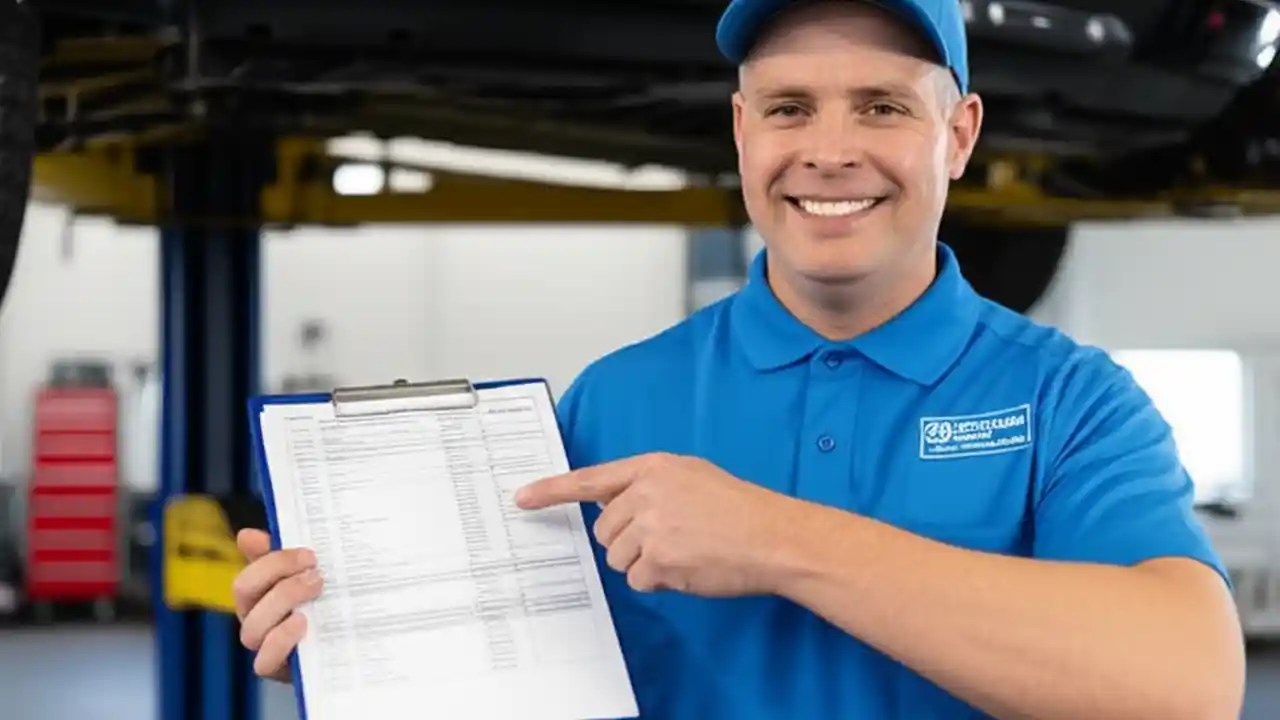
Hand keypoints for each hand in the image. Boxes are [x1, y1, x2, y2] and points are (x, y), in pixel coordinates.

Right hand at [232, 529, 322, 681]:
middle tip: (315, 572)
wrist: (349, 647)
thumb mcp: (307, 576)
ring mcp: (265, 645)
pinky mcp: (279, 670)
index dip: (273, 561)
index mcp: (259, 594)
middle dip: (279, 574)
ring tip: (314, 592)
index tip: (309, 554)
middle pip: (245, 592)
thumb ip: (281, 557)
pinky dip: (280, 640)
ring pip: (252, 626)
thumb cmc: (323, 605)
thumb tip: (247, 535)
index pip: (248, 574)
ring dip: (282, 602)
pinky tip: (302, 624)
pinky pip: (263, 662)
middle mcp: (256, 618)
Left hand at [515, 453, 797, 596]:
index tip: (523, 498)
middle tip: (670, 541)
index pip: (591, 479)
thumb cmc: (741, 510)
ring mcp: (651, 526)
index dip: (552, 491)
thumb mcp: (693, 478)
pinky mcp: (659, 558)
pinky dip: (659, 582)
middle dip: (629, 543)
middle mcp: (646, 492)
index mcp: (654, 467)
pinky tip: (688, 569)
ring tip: (685, 552)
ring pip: (618, 558)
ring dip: (645, 564)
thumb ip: (651, 488)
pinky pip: (639, 580)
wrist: (773, 536)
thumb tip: (617, 513)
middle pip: (605, 531)